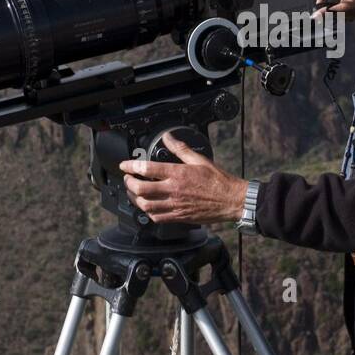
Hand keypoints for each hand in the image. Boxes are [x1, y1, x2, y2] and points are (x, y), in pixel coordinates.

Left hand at [117, 132, 246, 225]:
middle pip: (141, 189)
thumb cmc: (217, 181)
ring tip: (134, 193)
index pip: (147, 169)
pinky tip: (148, 207)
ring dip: (135, 199)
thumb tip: (168, 137)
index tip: (124, 165)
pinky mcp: (178, 217)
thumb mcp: (199, 159)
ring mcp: (175, 205)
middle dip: (129, 183)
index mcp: (178, 173)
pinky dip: (147, 212)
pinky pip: (156, 218)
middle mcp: (173, 190)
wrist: (230, 200)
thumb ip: (180, 148)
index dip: (131, 166)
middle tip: (127, 179)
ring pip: (145, 205)